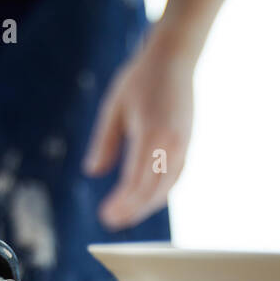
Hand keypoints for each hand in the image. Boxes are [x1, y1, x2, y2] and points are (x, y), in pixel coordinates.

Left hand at [83, 36, 196, 230]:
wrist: (175, 58)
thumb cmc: (140, 79)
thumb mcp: (114, 107)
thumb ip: (104, 142)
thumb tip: (92, 172)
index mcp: (150, 133)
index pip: (135, 180)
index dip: (121, 202)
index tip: (105, 214)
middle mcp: (170, 144)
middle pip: (152, 190)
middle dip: (132, 210)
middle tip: (112, 222)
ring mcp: (183, 145)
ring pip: (166, 187)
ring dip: (146, 205)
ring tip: (126, 215)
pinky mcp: (187, 145)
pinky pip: (175, 177)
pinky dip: (160, 192)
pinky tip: (145, 199)